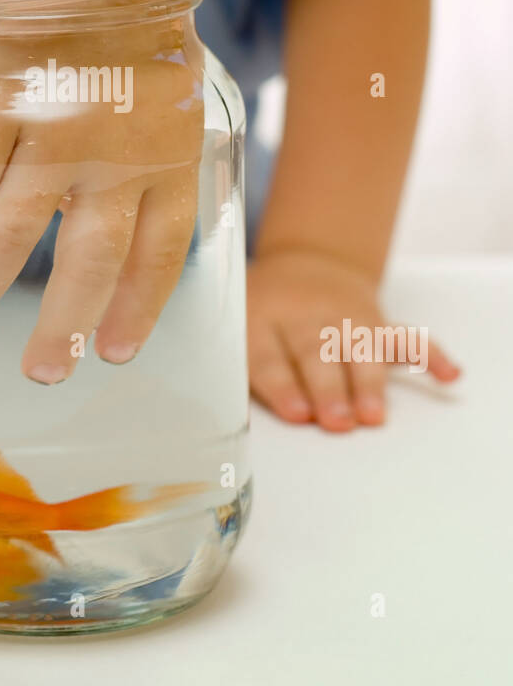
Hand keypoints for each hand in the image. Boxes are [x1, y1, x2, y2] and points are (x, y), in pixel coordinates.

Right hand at [0, 0, 205, 383]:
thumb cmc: (135, 19)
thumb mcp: (172, 92)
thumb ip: (155, 153)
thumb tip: (128, 209)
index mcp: (167, 156)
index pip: (158, 254)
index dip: (136, 309)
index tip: (112, 352)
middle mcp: (116, 157)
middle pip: (89, 263)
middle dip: (61, 326)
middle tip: (40, 374)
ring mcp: (56, 132)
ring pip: (15, 233)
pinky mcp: (2, 103)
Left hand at [247, 248, 460, 430]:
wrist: (304, 264)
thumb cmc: (264, 314)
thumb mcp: (235, 331)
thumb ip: (239, 371)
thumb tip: (239, 419)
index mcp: (261, 318)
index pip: (269, 354)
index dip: (282, 385)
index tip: (298, 414)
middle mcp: (305, 315)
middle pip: (316, 351)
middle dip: (328, 388)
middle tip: (337, 421)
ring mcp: (345, 316)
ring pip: (359, 345)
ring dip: (369, 380)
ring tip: (374, 415)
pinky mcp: (377, 320)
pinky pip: (405, 336)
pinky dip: (429, 355)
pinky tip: (449, 375)